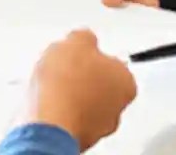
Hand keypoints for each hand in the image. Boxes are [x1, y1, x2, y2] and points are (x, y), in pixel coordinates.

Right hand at [24, 30, 137, 151]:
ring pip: (86, 104)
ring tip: (52, 87)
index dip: (94, 57)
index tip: (81, 54)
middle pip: (101, 85)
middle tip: (66, 69)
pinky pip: (71, 119)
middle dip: (84, 77)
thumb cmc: (67, 85)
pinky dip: (61, 111)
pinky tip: (48, 103)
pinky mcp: (79, 138)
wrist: (49, 121)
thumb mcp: (76, 41)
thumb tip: (83, 38)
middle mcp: (118, 107)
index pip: (114, 63)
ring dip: (72, 96)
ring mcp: (99, 126)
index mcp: (127, 82)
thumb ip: (85, 37)